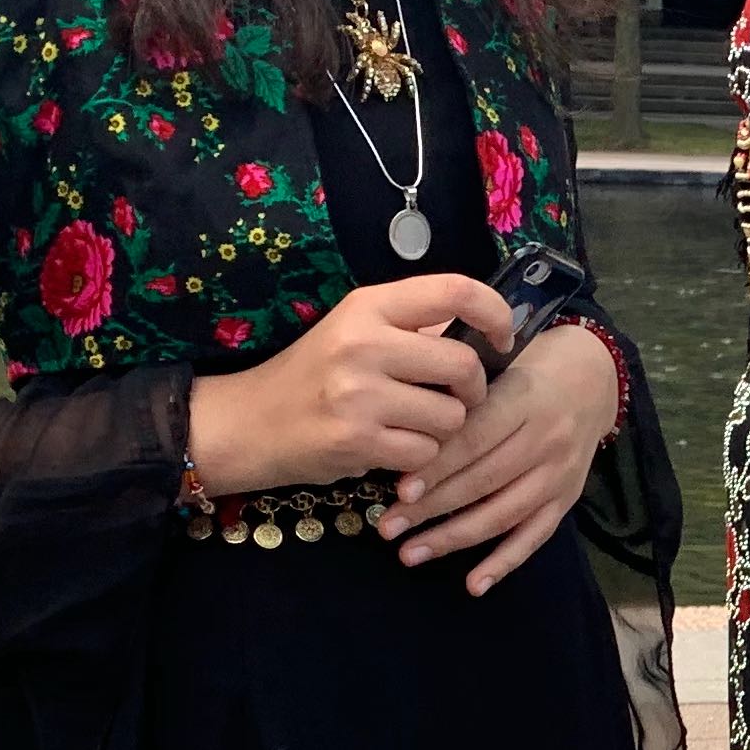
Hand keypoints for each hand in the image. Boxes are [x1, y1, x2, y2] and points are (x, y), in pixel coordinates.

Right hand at [185, 274, 503, 496]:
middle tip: (453, 399)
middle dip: (472, 391)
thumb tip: (482, 332)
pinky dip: (417, 458)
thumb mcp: (354, 332)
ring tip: (410, 426)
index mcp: (369, 305)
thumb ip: (411, 328)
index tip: (501, 340)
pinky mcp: (358, 439)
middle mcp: (364, 342)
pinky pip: (425, 452)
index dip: (494, 314)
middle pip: (463, 366)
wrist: (248, 422)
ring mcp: (360, 393)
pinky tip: (389, 449)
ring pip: (451, 416)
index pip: (455, 291)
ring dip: (442, 430)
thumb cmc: (313, 376)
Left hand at [379, 322, 615, 595]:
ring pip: (503, 514)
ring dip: (455, 538)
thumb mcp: (496, 364)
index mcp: (523, 399)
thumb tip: (401, 425)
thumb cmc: (527, 368)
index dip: (437, 467)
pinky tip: (474, 584)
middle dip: (432, 508)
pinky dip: (505, 562)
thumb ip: (457, 390)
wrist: (591, 378)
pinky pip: (535, 536)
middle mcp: (546, 439)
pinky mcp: (567, 498)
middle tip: (388, 527)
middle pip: (484, 481)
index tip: (399, 490)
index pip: (475, 440)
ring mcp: (559, 474)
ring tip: (411, 553)